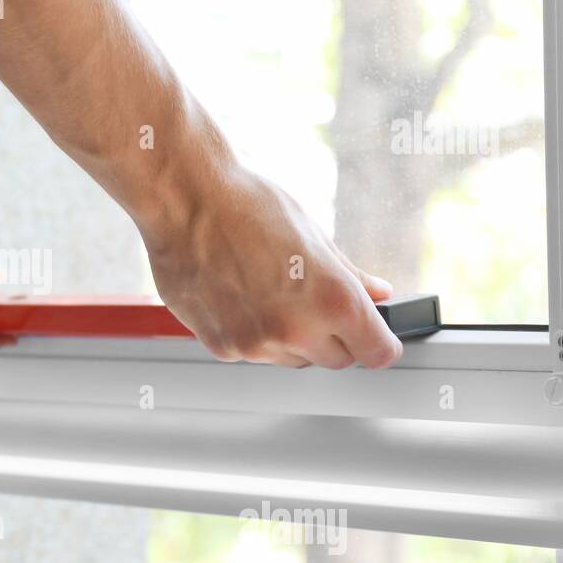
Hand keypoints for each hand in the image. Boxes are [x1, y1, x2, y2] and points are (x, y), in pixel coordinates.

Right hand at [143, 158, 402, 369]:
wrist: (184, 202)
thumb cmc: (246, 206)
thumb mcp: (313, 235)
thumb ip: (349, 277)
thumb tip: (376, 294)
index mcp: (333, 301)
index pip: (377, 353)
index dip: (378, 342)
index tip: (373, 335)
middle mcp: (297, 331)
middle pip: (336, 360)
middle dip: (334, 337)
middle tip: (312, 300)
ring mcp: (256, 344)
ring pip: (292, 358)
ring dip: (290, 338)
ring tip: (267, 290)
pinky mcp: (222, 347)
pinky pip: (253, 353)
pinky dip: (253, 333)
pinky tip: (239, 296)